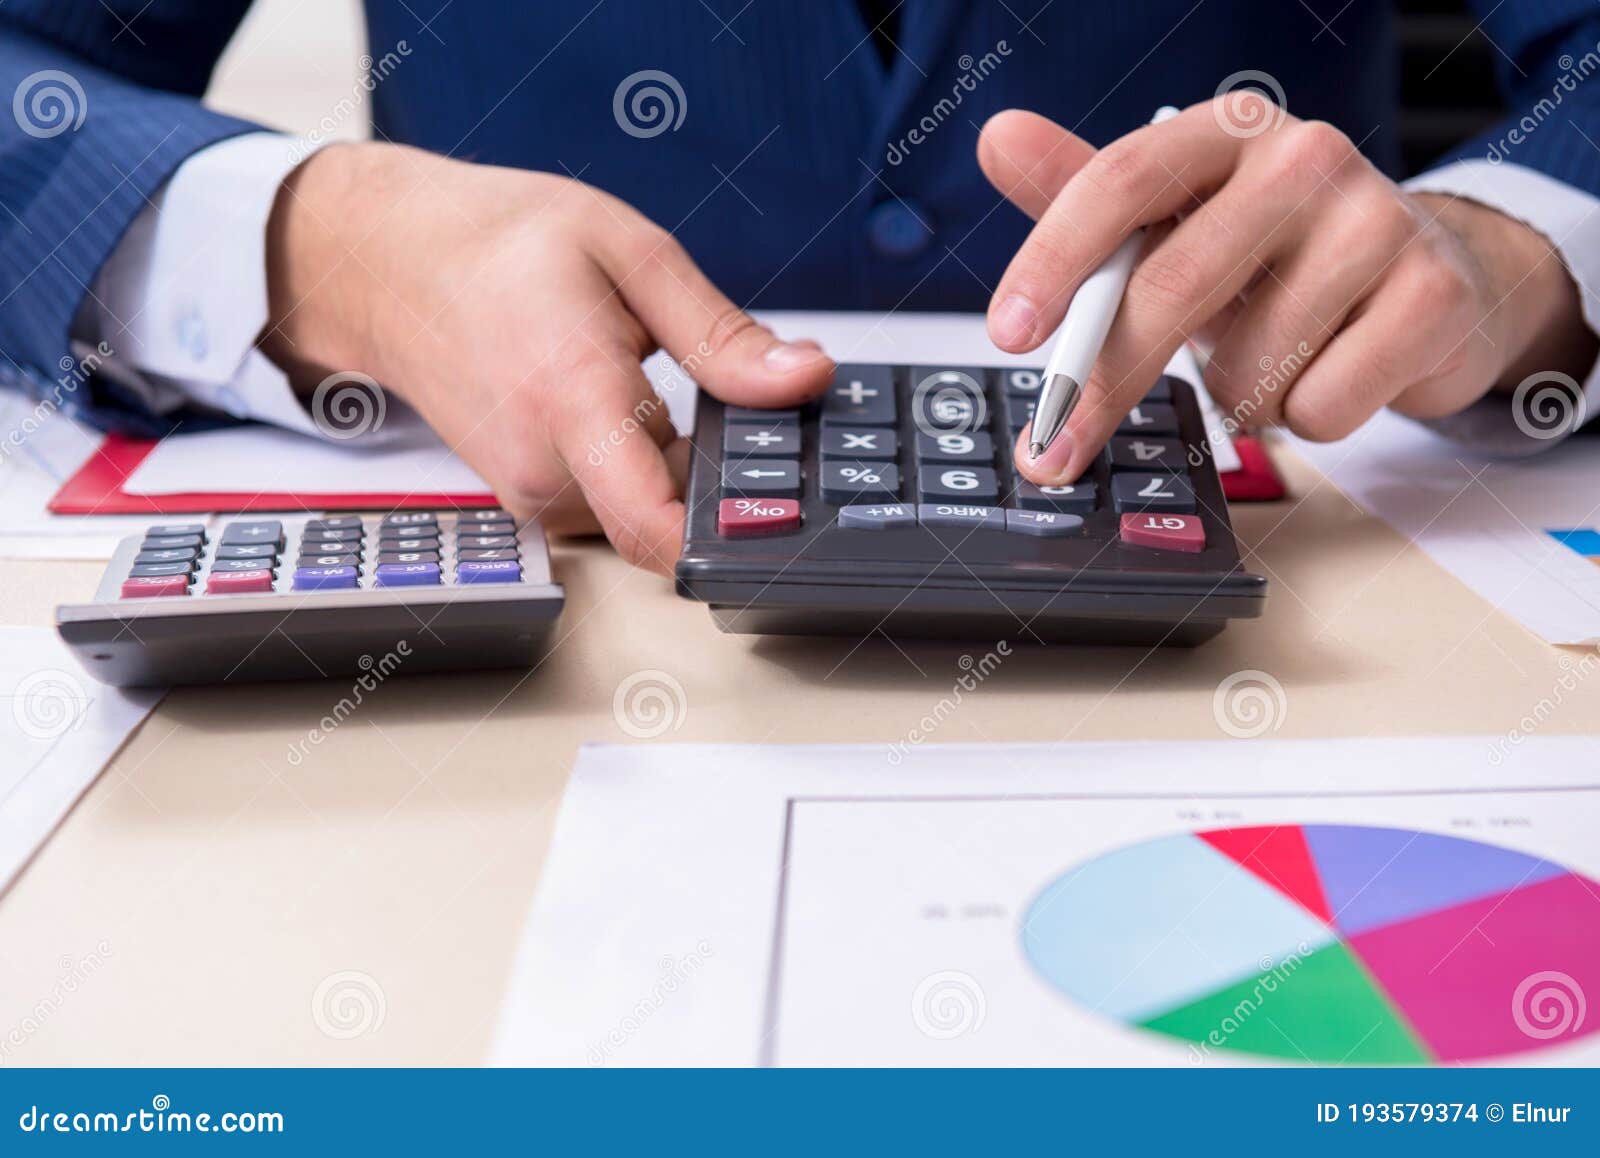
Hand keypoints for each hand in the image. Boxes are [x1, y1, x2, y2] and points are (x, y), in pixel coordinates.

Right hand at [261, 143, 833, 573]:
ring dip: (675, 461)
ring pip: (645, 507)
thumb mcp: (630, 252)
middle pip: (672, 513)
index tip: (781, 527)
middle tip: (733, 399)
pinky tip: (623, 400)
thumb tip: (806, 378)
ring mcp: (530, 489)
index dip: (729, 544)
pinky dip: (639, 461)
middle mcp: (544, 464)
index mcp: (573, 398)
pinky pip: (613, 499)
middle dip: (720, 472)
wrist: (390, 264)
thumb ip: (722, 334)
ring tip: (654, 379)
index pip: (653, 524)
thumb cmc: (495, 246)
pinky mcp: (528, 497)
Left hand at [978, 101, 1596, 484]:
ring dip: (1238, 396)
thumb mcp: (1175, 225)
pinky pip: (1319, 408)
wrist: (1427, 272)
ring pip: (1247, 371)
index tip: (1007, 335)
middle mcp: (1306, 158)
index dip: (1055, 260)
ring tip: (1272, 356)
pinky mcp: (1431, 297)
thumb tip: (997, 139)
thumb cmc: (1272, 256)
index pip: (1122, 182)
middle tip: (1054, 452)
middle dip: (1100, 386)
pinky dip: (1306, 418)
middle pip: (1173, 288)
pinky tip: (1332, 371)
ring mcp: (1378, 222)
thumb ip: (1084, 196)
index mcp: (1226, 131)